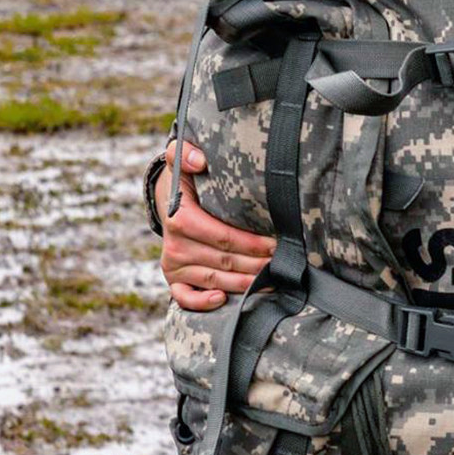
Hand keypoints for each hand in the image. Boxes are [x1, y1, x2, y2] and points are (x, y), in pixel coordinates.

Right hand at [158, 141, 274, 312]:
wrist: (168, 199)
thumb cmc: (185, 179)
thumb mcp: (180, 159)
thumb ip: (186, 152)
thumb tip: (199, 160)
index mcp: (179, 218)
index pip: (223, 236)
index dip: (252, 243)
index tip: (278, 243)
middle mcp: (175, 246)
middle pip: (224, 261)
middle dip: (257, 263)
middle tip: (285, 263)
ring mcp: (173, 265)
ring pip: (214, 279)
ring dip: (244, 282)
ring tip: (272, 279)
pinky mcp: (174, 278)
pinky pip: (185, 298)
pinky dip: (203, 302)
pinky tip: (224, 299)